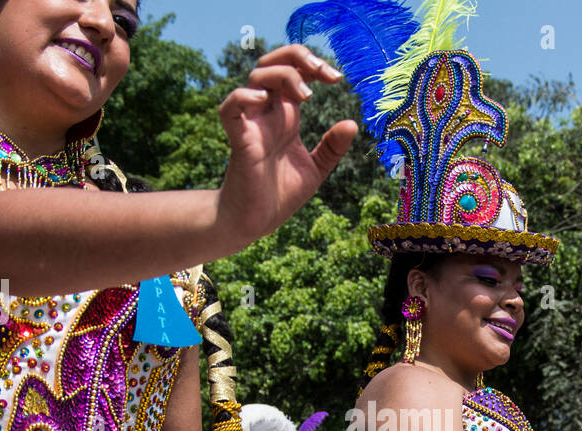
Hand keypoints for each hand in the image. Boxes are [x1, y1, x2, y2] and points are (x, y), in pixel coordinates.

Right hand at [216, 45, 356, 246]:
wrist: (255, 222)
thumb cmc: (279, 195)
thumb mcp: (315, 169)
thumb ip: (332, 147)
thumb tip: (351, 124)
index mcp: (286, 116)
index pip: (295, 73)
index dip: (314, 65)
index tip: (336, 78)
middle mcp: (268, 114)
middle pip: (273, 63)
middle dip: (297, 56)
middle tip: (323, 72)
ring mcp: (253, 125)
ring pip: (256, 77)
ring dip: (282, 75)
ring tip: (307, 95)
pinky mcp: (240, 141)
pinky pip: (229, 108)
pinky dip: (242, 97)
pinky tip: (262, 99)